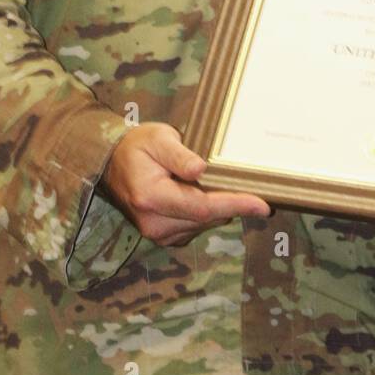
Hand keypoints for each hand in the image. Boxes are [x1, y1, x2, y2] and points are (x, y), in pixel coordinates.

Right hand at [100, 123, 268, 245]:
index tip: (262, 205)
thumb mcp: (159, 139)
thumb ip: (179, 155)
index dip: (234, 205)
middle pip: (206, 218)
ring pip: (204, 224)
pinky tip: (209, 193)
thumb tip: (201, 169)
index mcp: (151, 197)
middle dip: (233, 204)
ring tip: (228, 184)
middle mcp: (154, 223)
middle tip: (256, 186)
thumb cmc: (138, 146)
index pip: (202, 207)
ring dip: (221, 208)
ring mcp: (158, 233)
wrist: (112, 163)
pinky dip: (208, 212)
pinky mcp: (164, 235)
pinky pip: (196, 226)